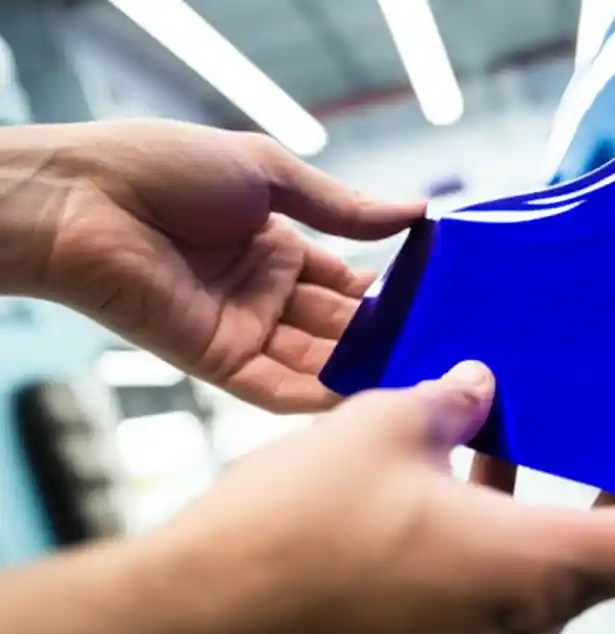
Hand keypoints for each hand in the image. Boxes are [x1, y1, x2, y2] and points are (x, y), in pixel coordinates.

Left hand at [0, 119, 423, 411]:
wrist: (85, 199)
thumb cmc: (167, 169)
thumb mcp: (269, 174)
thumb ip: (344, 206)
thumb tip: (418, 210)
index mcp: (277, 246)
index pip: (348, 280)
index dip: (390, 293)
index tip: (441, 304)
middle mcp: (265, 293)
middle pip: (340, 325)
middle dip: (385, 336)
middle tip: (443, 350)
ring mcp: (244, 329)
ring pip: (319, 359)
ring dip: (364, 369)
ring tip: (420, 378)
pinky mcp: (219, 361)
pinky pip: (279, 387)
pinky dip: (321, 396)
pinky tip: (366, 398)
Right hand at [121, 361, 614, 633]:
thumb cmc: (290, 543)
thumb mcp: (384, 429)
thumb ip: (453, 399)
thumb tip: (479, 386)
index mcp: (542, 570)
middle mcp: (527, 625)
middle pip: (610, 550)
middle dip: (598, 477)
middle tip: (591, 413)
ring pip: (543, 565)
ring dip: (530, 499)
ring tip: (492, 428)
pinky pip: (494, 589)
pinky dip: (488, 534)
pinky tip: (441, 477)